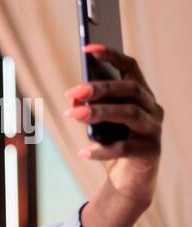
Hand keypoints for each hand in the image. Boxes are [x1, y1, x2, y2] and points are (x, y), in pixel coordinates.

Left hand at [64, 45, 162, 207]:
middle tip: (73, 92)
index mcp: (141, 95)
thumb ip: (86, 108)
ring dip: (99, 113)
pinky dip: (102, 150)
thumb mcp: (98, 123)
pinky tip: (83, 151)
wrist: (129, 179)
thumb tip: (72, 98)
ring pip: (129, 114)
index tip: (88, 48)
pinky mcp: (151, 152)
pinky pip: (125, 148)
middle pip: (129, 89)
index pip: (131, 67)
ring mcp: (154, 129)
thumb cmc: (113, 143)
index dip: (111, 55)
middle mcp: (152, 108)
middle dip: (100, 88)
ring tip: (73, 116)